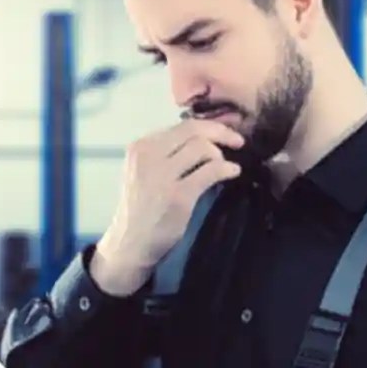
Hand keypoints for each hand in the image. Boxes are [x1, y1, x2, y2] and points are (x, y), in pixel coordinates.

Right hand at [92, 119, 244, 294]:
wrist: (129, 242)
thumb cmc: (141, 207)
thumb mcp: (144, 171)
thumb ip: (166, 153)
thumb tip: (205, 136)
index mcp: (140, 147)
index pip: (182, 124)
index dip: (209, 126)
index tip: (224, 133)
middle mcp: (147, 155)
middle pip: (193, 129)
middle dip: (221, 132)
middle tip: (237, 141)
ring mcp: (161, 175)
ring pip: (202, 147)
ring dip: (221, 155)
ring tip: (225, 166)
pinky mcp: (177, 195)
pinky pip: (210, 171)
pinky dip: (227, 169)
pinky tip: (233, 173)